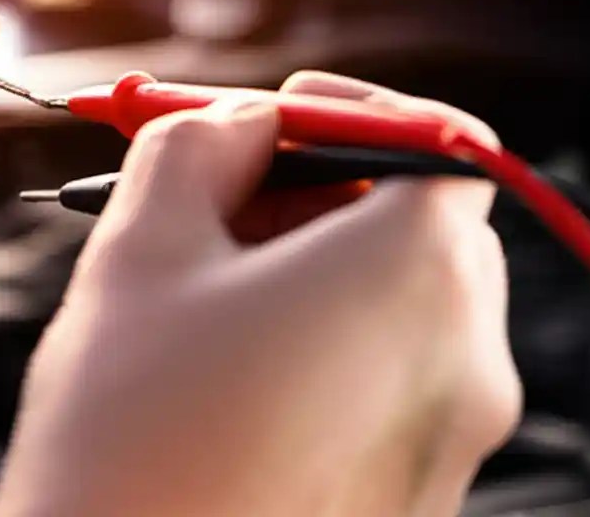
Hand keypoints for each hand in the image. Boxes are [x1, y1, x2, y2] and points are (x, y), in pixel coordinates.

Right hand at [0, 72, 520, 516]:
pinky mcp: (419, 494)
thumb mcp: (142, 245)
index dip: (353, 112)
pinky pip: (397, 381)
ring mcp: (453, 439)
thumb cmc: (123, 431)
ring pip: (409, 306)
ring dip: (329, 267)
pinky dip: (338, 343)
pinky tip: (238, 364)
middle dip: (333, 189)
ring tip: (217, 288)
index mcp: (415, 275)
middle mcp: (466, 359)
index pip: (438, 143)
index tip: (278, 116)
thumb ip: (199, 143)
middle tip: (237, 195)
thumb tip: (238, 123)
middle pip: (427, 224)